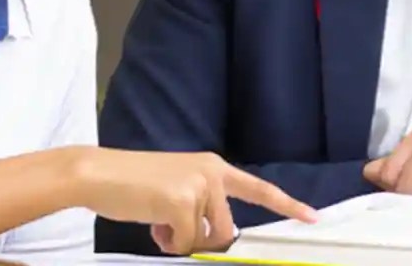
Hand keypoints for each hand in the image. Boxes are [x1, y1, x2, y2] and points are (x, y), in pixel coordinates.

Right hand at [71, 148, 315, 253]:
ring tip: (157, 220)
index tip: (313, 218)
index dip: (287, 205)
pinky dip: (166, 242)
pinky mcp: (182, 203)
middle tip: (169, 227)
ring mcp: (199, 187)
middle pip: (226, 230)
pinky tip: (150, 222)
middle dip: (200, 239)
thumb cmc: (134, 184)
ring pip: (206, 239)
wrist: (98, 173)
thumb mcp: (177, 188)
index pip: (258, 189)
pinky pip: (184, 243)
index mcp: (214, 167)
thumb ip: (201, 206)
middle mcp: (212, 173)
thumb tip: (215, 241)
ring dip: (181, 240)